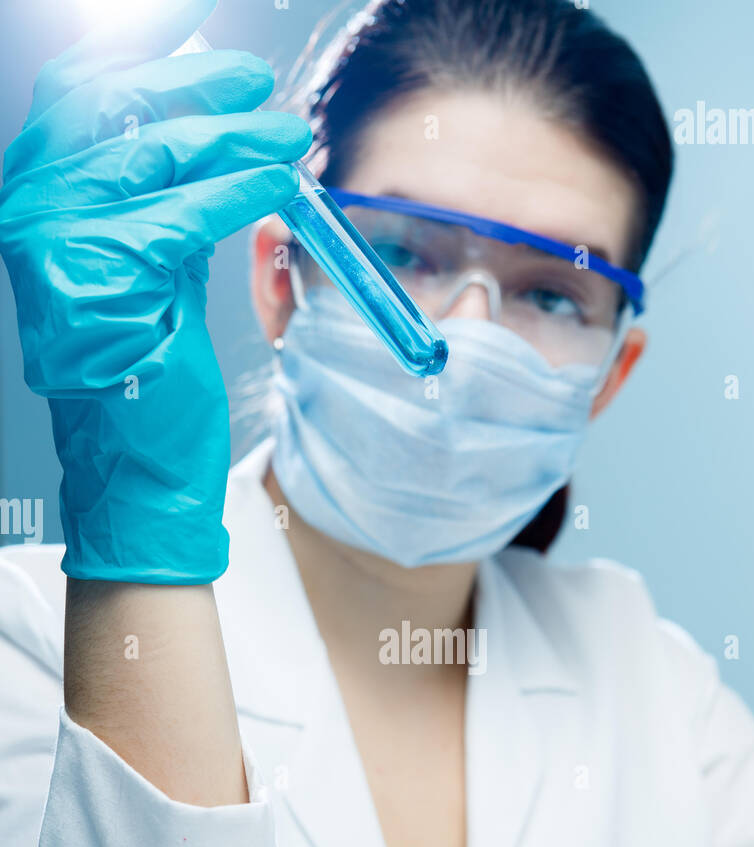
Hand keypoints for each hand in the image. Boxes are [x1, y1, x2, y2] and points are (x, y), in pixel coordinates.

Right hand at [0, 0, 310, 582]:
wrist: (138, 467)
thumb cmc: (148, 376)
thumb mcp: (154, 266)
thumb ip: (166, 196)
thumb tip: (210, 125)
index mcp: (39, 199)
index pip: (80, 96)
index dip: (143, 55)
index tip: (200, 32)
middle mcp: (31, 210)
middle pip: (113, 107)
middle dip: (195, 86)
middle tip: (260, 85)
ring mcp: (53, 240)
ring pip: (154, 154)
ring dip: (235, 136)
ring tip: (292, 134)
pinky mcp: (97, 275)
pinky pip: (182, 211)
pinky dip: (239, 189)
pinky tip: (280, 182)